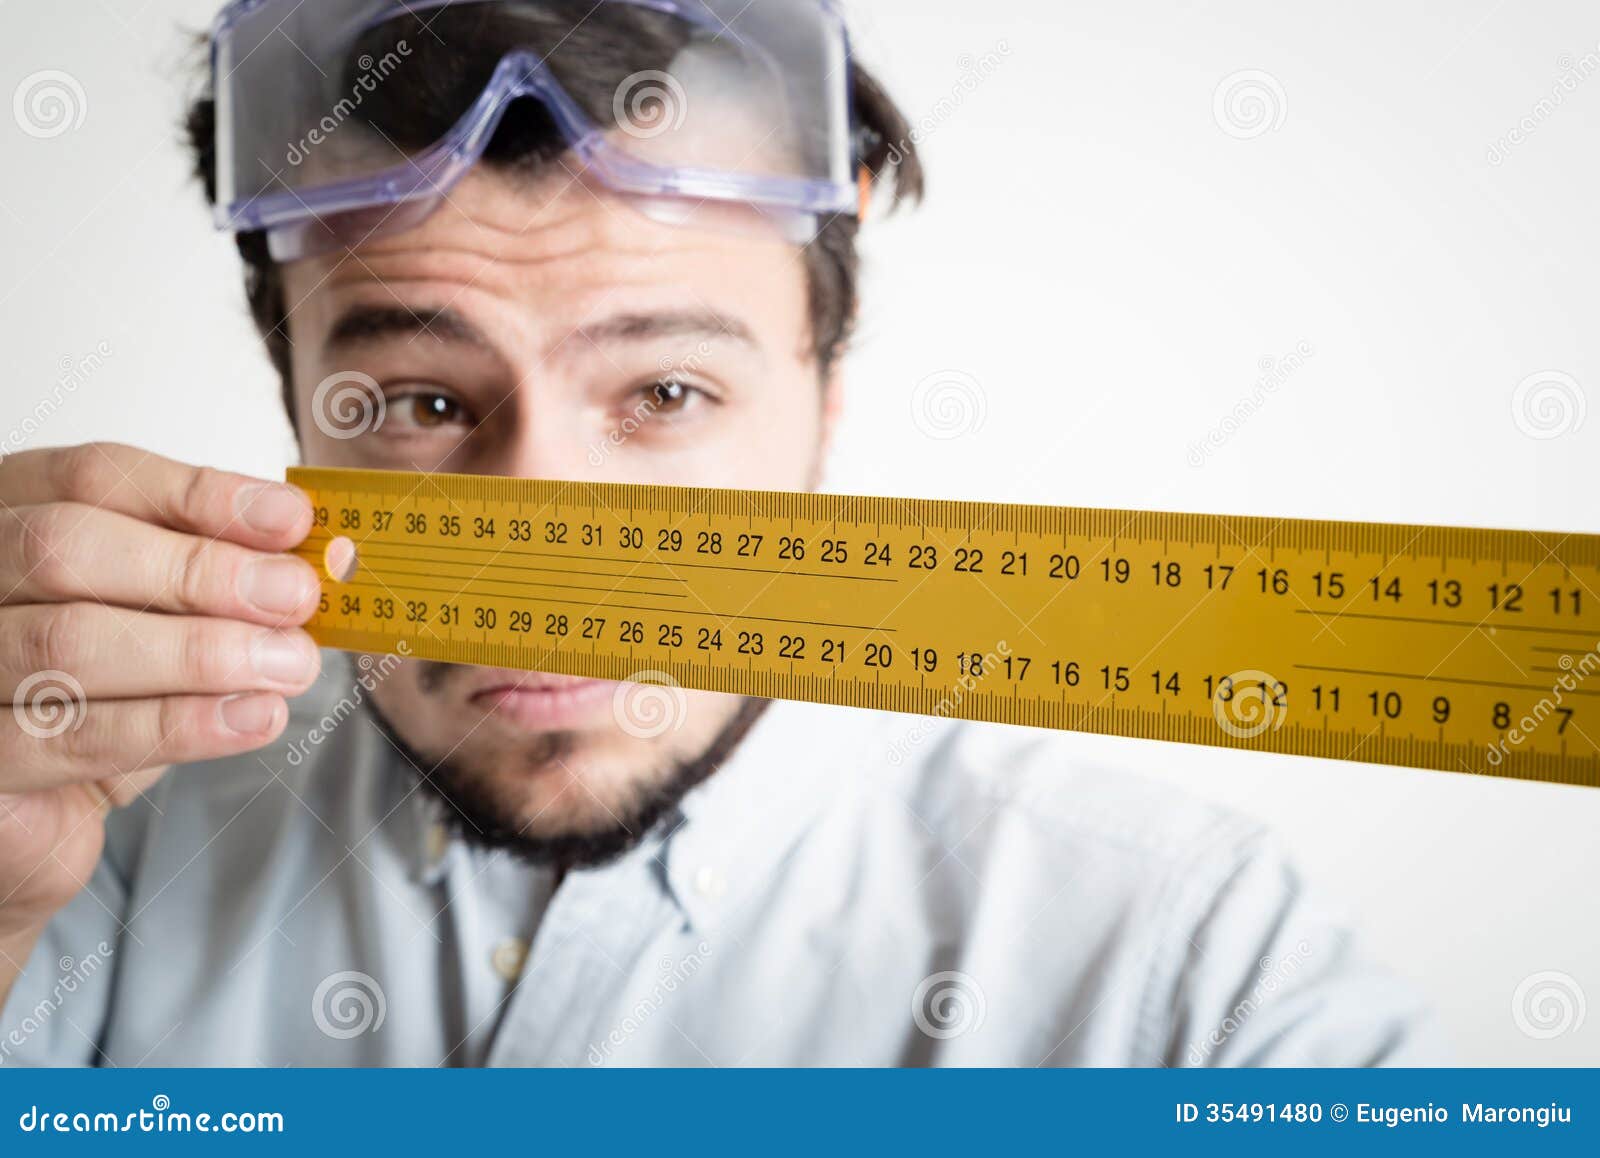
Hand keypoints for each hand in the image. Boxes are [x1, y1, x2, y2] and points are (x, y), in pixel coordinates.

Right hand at [0, 443, 320, 944]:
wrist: (27, 821)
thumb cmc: (98, 699)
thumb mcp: (158, 620)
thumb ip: (212, 582)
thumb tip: (305, 561)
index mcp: (9, 515)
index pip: (94, 479)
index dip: (200, 495)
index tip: (292, 519)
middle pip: (69, 548)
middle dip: (201, 572)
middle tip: (295, 598)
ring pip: (68, 641)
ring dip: (201, 653)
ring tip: (288, 665)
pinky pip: (69, 735)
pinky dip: (176, 724)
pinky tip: (250, 718)